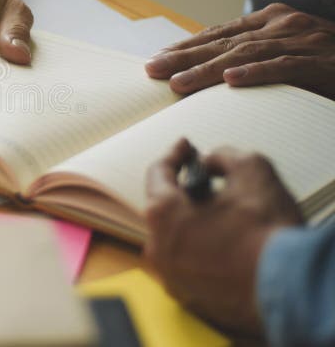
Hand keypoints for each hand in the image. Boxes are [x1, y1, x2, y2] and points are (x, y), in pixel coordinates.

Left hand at [144, 139, 302, 333]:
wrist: (285, 288)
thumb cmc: (266, 232)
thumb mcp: (252, 170)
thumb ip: (224, 156)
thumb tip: (212, 162)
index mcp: (163, 213)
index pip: (158, 172)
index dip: (175, 154)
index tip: (186, 147)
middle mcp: (157, 246)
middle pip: (165, 208)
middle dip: (184, 191)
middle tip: (208, 182)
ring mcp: (170, 275)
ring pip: (176, 239)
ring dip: (193, 224)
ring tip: (221, 217)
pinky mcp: (187, 296)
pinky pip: (188, 265)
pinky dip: (202, 253)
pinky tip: (225, 246)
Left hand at [145, 3, 334, 98]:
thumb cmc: (327, 62)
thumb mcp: (287, 52)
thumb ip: (254, 54)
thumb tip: (213, 70)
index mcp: (272, 19)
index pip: (219, 32)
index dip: (186, 45)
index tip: (157, 58)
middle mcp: (284, 24)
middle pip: (224, 42)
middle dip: (184, 57)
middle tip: (152, 70)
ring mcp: (303, 40)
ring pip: (246, 55)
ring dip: (208, 69)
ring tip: (178, 82)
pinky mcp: (321, 62)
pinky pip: (284, 67)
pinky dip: (256, 73)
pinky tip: (231, 81)